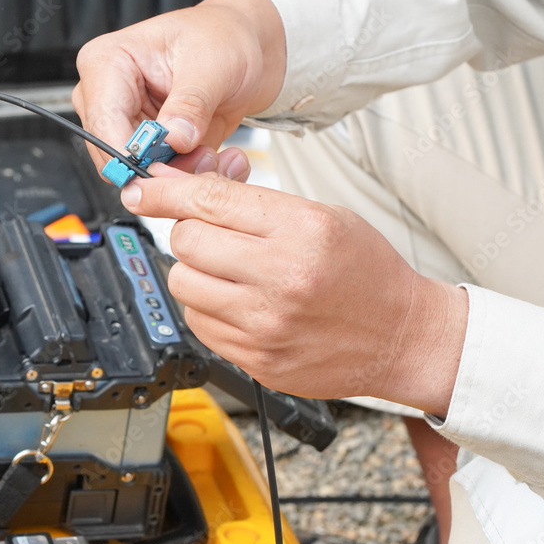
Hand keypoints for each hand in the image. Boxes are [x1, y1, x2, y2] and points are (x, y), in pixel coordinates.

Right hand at [72, 0, 285, 179]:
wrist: (246, 46)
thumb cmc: (222, 37)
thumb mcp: (213, 64)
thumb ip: (192, 104)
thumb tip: (175, 138)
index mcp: (107, 63)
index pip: (103, 122)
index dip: (131, 154)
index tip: (167, 168)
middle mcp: (107, 97)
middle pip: (113, 155)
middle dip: (159, 167)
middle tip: (200, 161)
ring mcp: (124, 124)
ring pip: (135, 172)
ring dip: (176, 175)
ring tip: (209, 156)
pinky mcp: (144, 145)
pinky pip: (155, 177)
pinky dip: (183, 177)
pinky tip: (207, 158)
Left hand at [122, 167, 468, 416]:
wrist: (402, 337)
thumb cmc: (366, 273)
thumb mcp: (322, 216)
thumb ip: (254, 203)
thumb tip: (190, 185)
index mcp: (301, 231)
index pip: (208, 201)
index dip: (165, 191)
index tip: (141, 188)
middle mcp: (281, 278)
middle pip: (187, 240)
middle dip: (190, 231)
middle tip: (213, 235)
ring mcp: (265, 324)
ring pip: (183, 283)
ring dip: (195, 271)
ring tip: (229, 272)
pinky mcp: (255, 358)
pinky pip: (198, 323)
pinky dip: (206, 308)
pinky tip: (237, 303)